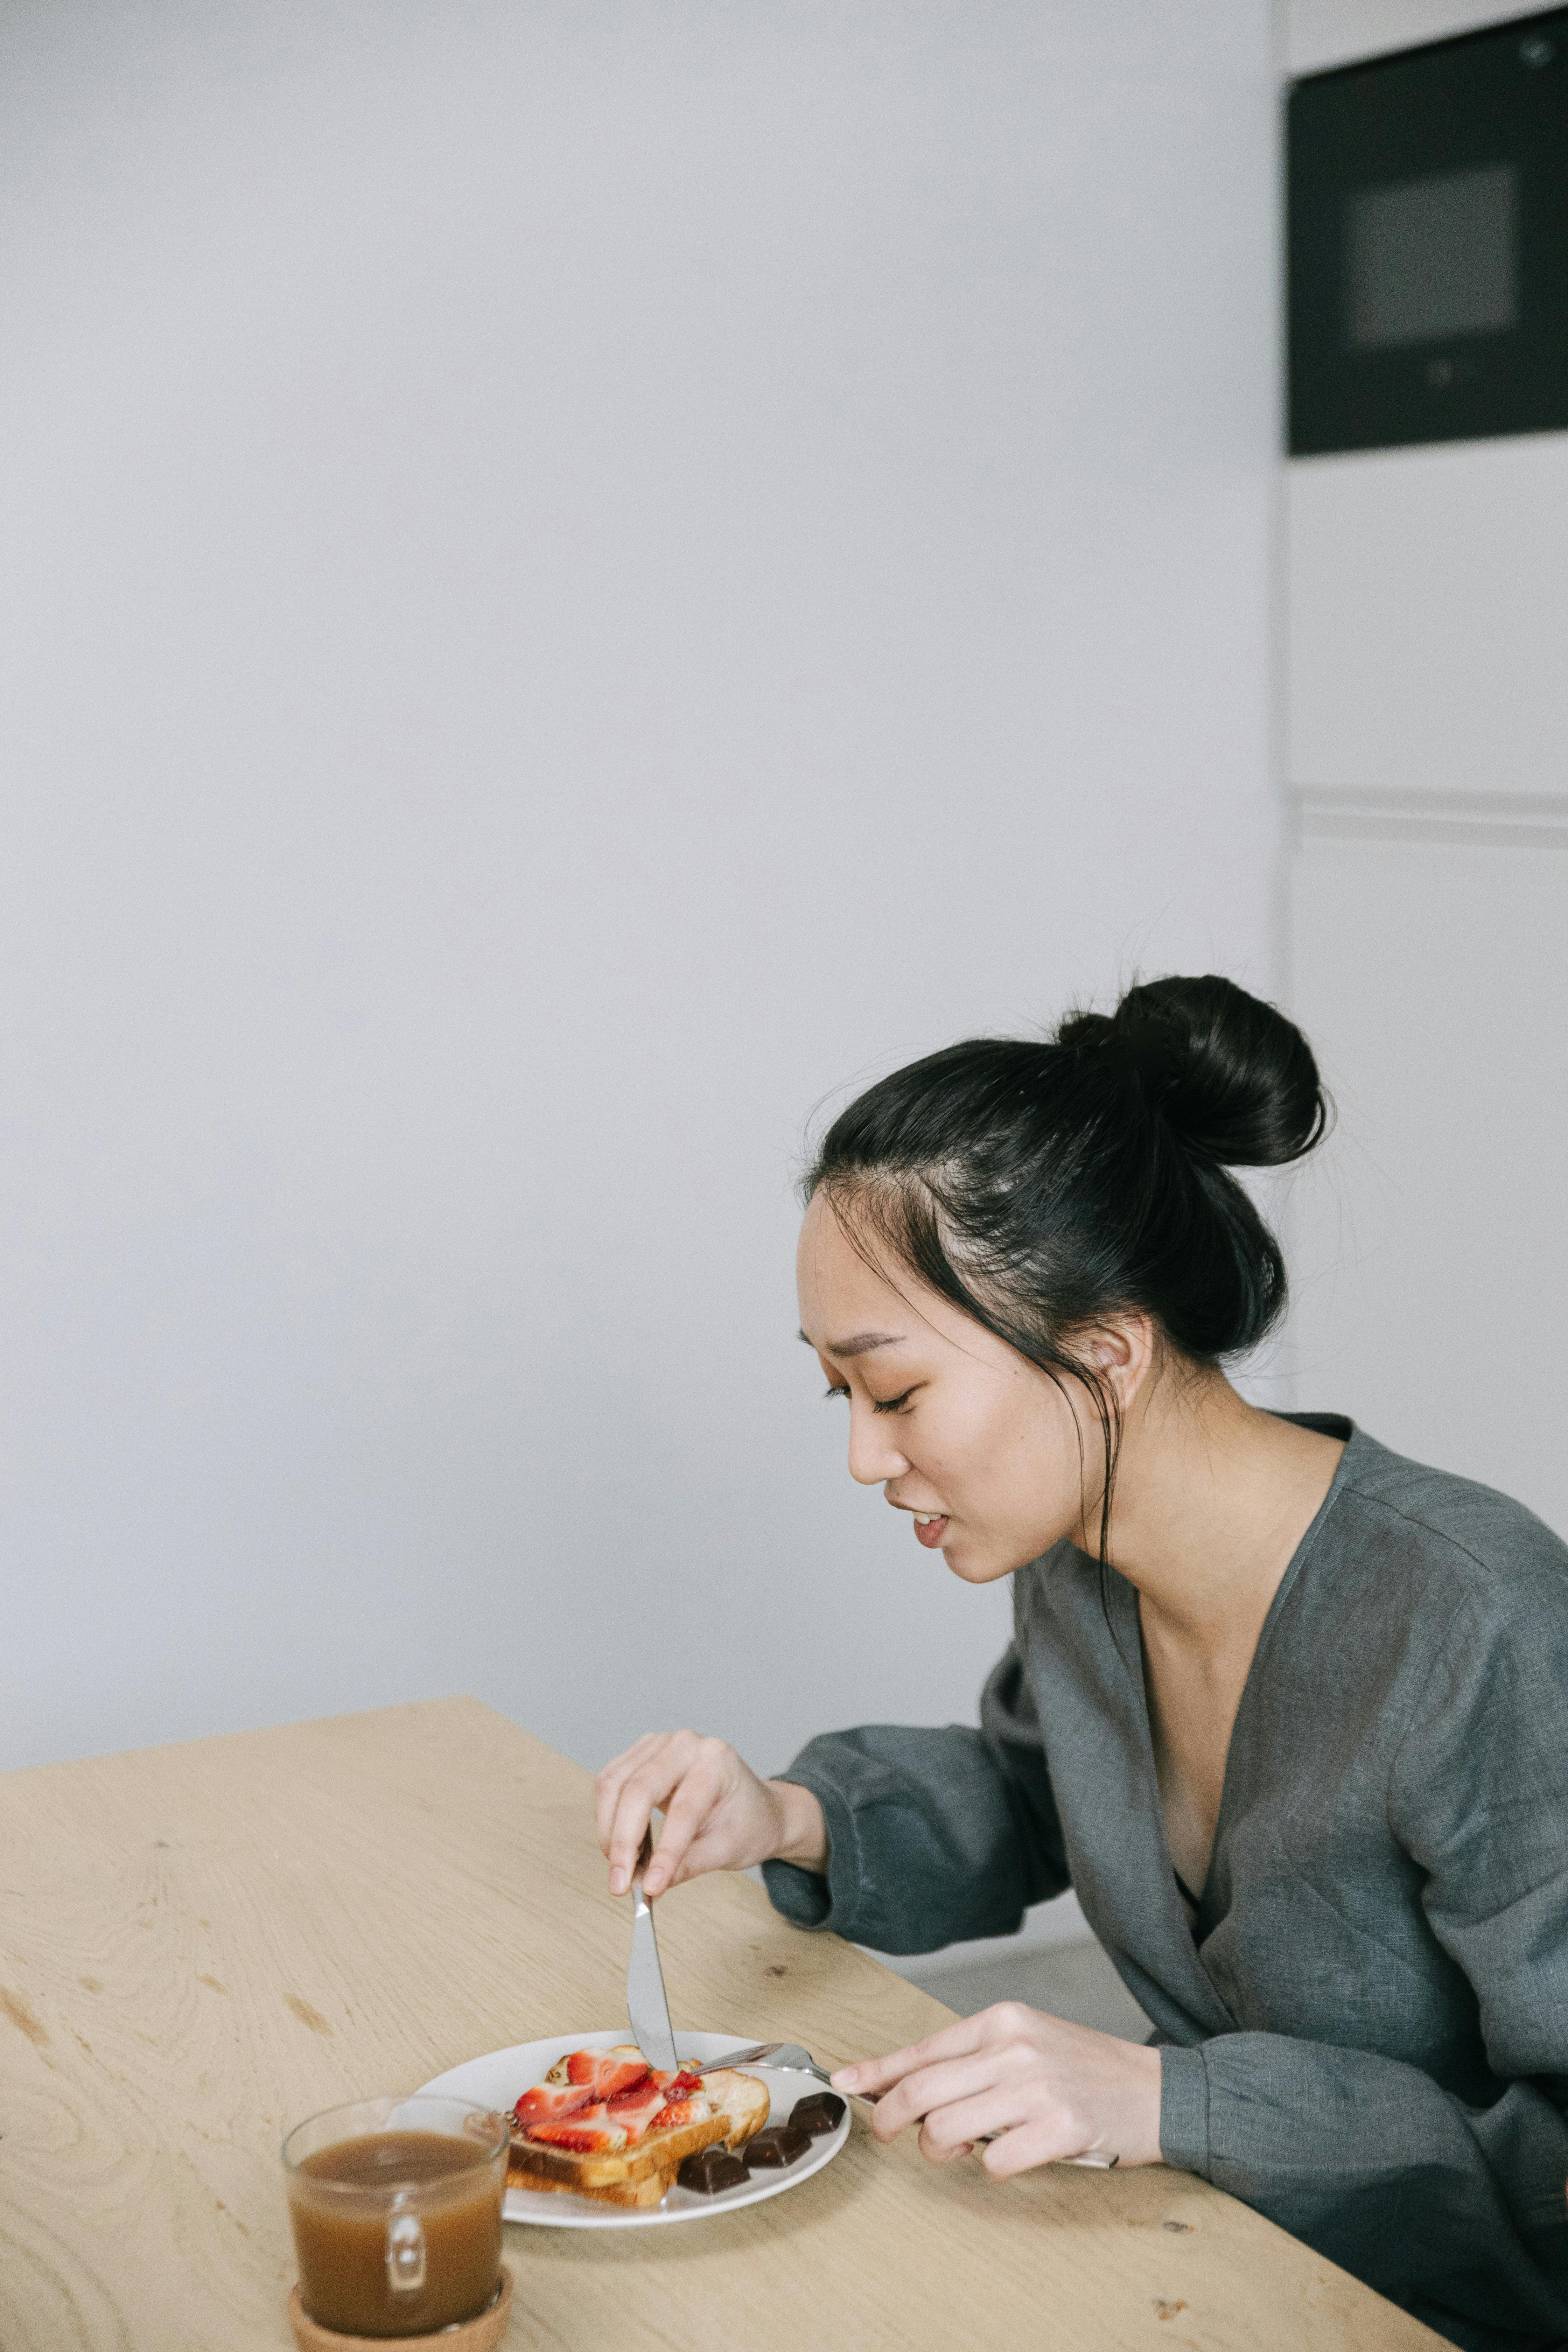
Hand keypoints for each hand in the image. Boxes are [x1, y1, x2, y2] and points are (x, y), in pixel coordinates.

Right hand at [594, 1730, 826, 1897]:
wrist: (755, 1806)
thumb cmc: (747, 1824)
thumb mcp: (727, 1850)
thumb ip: (687, 1867)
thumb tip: (649, 1887)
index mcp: (717, 1762)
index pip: (683, 1809)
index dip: (664, 1851)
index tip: (649, 1887)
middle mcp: (686, 1744)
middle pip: (639, 1789)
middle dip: (623, 1841)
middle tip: (620, 1885)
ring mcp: (660, 1744)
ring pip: (613, 1784)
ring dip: (609, 1831)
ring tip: (621, 1868)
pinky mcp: (641, 1753)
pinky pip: (610, 1782)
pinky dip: (607, 1817)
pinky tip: (618, 1844)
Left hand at [832, 2001, 1162, 2173]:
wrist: (1155, 2090)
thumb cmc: (1084, 2069)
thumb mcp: (1025, 2043)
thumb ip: (971, 2061)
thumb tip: (907, 2083)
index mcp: (1002, 2020)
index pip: (922, 2049)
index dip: (878, 2072)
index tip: (846, 2084)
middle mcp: (1014, 2047)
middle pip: (923, 2089)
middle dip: (894, 2118)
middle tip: (894, 2135)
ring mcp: (1037, 2086)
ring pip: (948, 2126)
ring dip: (942, 2148)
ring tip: (962, 2147)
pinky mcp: (1060, 2126)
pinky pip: (994, 2160)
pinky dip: (990, 2167)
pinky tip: (1011, 2155)